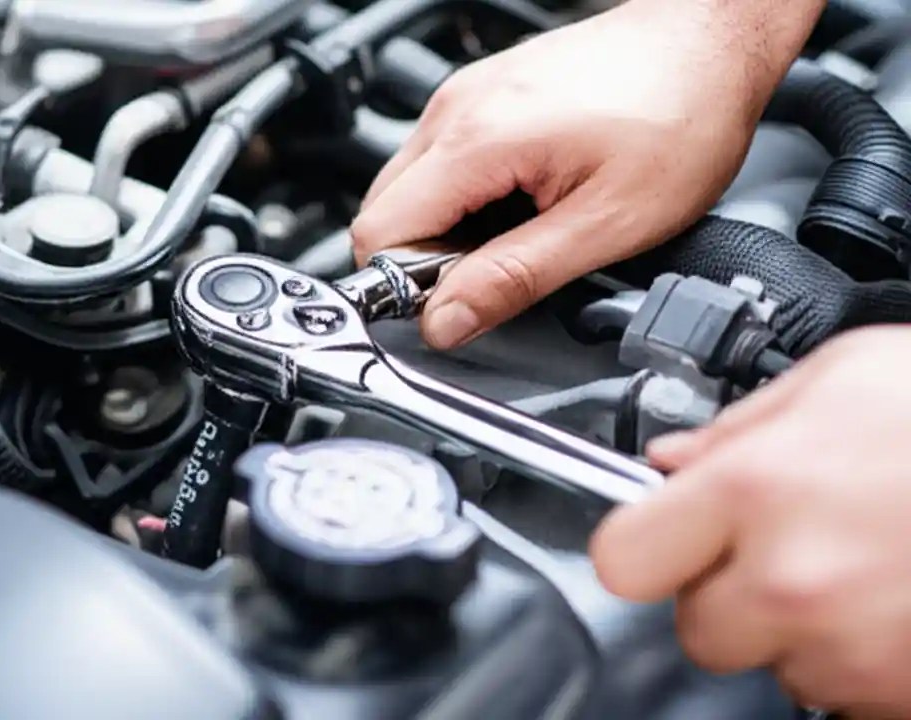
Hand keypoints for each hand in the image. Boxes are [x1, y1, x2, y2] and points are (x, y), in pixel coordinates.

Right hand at [350, 0, 821, 349]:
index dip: (405, 286)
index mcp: (477, 141)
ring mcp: (465, 96)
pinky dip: (462, 197)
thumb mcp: (607, 223)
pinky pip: (438, 161)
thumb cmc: (681, 115)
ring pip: (406, 188)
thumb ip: (514, 278)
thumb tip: (445, 321)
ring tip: (516, 235)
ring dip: (444, 229)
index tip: (455, 305)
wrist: (711, 42)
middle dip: (422, 261)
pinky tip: (518, 202)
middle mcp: (457, 110)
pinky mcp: (482, 94)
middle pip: (382, 212)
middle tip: (494, 275)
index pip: (378, 235)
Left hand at [590, 326, 910, 718]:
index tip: (662, 535)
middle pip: (696, 628)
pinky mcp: (903, 690)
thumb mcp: (840, 377)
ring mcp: (855, 648)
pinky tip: (896, 595)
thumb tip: (672, 462)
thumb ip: (738, 428)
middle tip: (780, 546)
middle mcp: (797, 580)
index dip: (642, 545)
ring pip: (775, 666)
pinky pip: (846, 692)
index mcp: (758, 490)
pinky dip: (861, 654)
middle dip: (726, 592)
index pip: (625, 559)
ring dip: (800, 626)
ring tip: (862, 561)